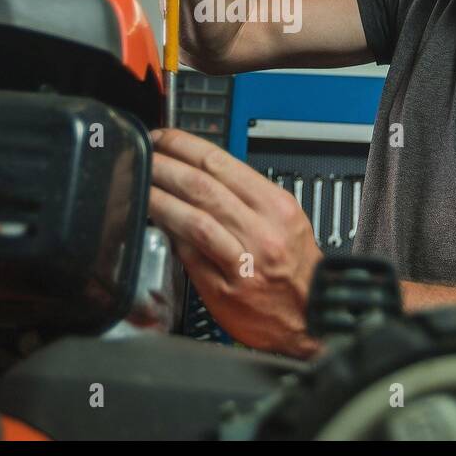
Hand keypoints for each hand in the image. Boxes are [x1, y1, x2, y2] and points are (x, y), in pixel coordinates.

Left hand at [146, 127, 322, 357]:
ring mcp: (244, 260)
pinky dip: (171, 236)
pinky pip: (191, 255)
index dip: (185, 146)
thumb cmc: (296, 269)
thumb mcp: (284, 220)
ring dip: (161, 198)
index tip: (165, 140)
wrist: (312, 315)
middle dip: (166, 166)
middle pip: (202, 186)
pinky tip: (156, 224)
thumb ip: (246, 197)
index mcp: (276, 206)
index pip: (221, 162)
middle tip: (146, 158)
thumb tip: (199, 175)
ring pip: (194, 218)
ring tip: (143, 187)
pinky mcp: (226, 288)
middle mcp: (262, 230)